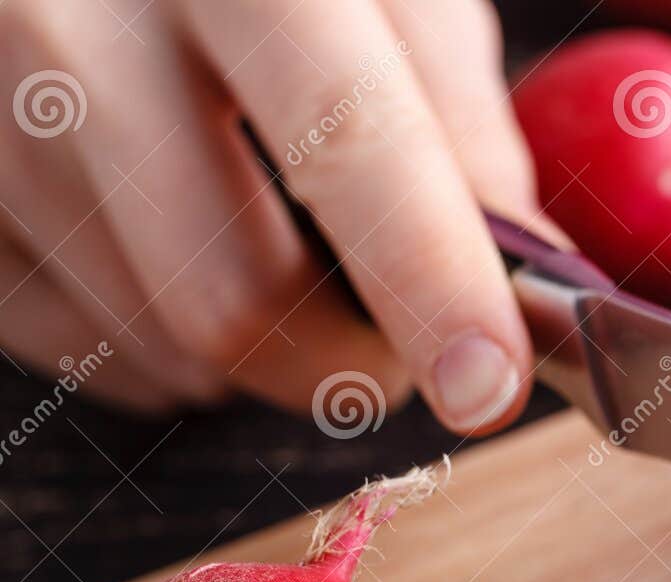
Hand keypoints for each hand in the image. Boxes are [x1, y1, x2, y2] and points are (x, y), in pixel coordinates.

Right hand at [0, 0, 547, 432]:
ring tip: (267, 241)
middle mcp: (76, 28)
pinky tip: (171, 251)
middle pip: (233, 299)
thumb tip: (523, 274)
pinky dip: (161, 343)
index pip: (344, 139)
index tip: (487, 385)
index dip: (428, 279)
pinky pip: (82, 349)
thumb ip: (457, 114)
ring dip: (258, 349)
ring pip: (162, 344)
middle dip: (348, 357)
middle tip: (393, 322)